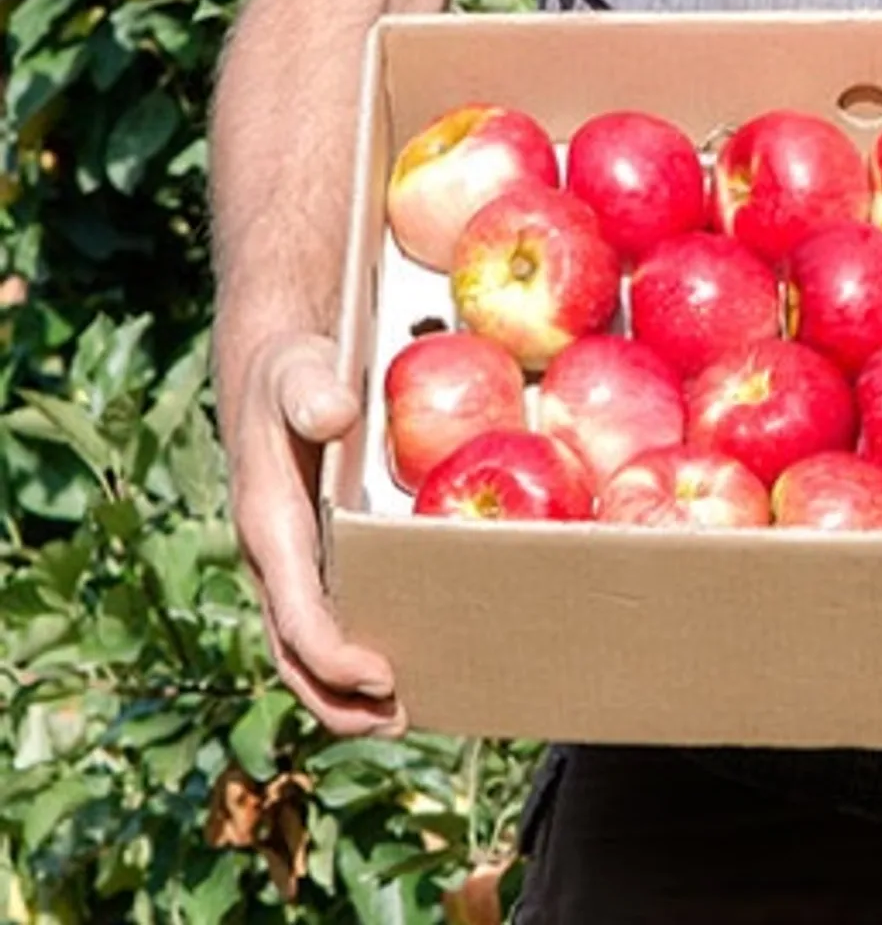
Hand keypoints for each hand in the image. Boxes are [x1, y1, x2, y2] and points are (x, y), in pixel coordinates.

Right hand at [226, 331, 406, 736]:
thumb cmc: (291, 372)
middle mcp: (275, 560)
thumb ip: (313, 393)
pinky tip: (402, 660)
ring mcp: (291, 564)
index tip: (381, 676)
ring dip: (346, 692)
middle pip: (296, 655)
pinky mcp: (311, 556)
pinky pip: (325, 619)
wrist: (274, 369)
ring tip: (404, 714)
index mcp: (269, 529)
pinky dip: (353, 654)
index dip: (333, 658)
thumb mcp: (299, 373)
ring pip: (307, 648)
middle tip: (399, 720)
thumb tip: (335, 415)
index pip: (296, 616)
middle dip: (339, 700)